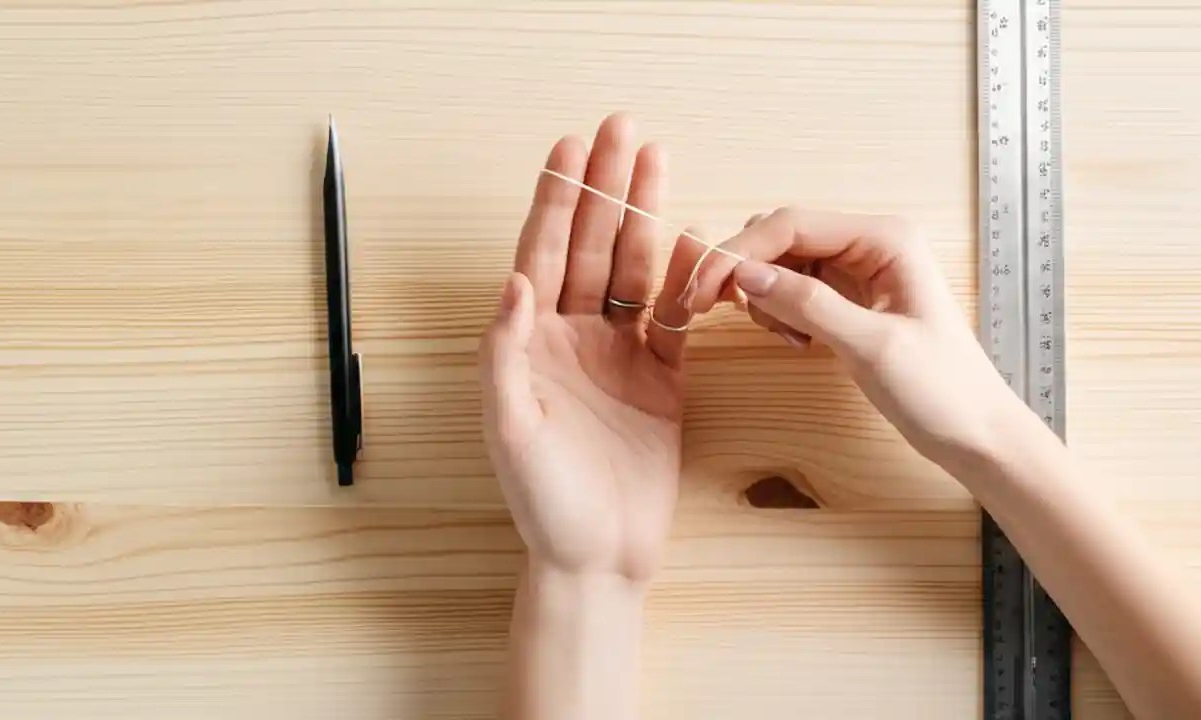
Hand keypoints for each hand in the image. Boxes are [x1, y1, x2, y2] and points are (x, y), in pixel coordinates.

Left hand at [479, 114, 691, 582]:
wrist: (599, 557)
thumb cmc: (545, 503)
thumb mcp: (510, 431)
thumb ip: (506, 354)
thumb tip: (515, 282)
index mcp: (529, 345)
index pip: (541, 255)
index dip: (555, 200)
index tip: (570, 149)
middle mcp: (570, 339)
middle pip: (589, 245)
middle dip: (604, 186)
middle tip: (620, 129)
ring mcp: (617, 355)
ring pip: (632, 269)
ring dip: (644, 214)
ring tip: (657, 159)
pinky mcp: (659, 379)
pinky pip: (672, 315)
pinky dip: (685, 276)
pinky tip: (694, 237)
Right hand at [676, 207, 1024, 461]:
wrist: (976, 434)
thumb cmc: (942, 390)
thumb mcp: (871, 346)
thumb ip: (808, 304)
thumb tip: (745, 274)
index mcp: (885, 238)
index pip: (791, 224)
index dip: (739, 253)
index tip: (701, 290)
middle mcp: (870, 243)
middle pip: (781, 236)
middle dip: (745, 269)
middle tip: (711, 310)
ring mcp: (859, 270)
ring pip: (782, 262)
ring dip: (765, 295)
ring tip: (788, 338)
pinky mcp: (850, 299)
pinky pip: (795, 288)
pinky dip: (780, 311)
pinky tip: (798, 341)